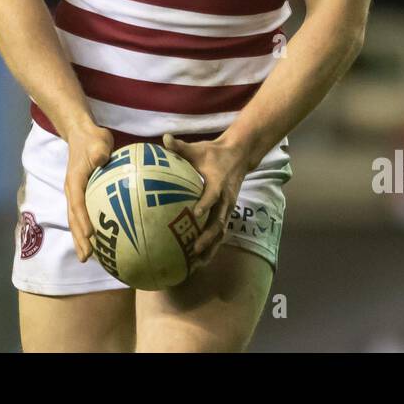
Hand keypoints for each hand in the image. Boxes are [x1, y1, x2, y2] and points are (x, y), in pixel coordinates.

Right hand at [63, 123, 114, 261]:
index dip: (83, 220)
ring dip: (80, 239)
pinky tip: (97, 242)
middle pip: (74, 219)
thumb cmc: (92, 139)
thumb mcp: (97, 142)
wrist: (81, 134)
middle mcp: (72, 191)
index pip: (78, 204)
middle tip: (87, 257)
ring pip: (76, 221)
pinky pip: (83, 216)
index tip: (90, 236)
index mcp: (75, 181)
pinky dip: (86, 231)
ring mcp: (75, 194)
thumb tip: (102, 158)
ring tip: (87, 258)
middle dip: (79, 239)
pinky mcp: (82, 195)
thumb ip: (99, 151)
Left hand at [163, 132, 253, 266]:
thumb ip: (180, 146)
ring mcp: (227, 208)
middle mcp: (226, 199)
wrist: (239, 155)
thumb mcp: (198, 148)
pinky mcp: (226, 213)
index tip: (196, 214)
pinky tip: (198, 261)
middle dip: (208, 237)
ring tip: (196, 264)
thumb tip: (164, 138)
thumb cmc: (213, 153)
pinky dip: (211, 247)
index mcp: (219, 183)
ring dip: (210, 248)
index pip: (213, 195)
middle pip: (219, 222)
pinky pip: (219, 233)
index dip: (206, 204)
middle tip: (194, 249)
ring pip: (221, 232)